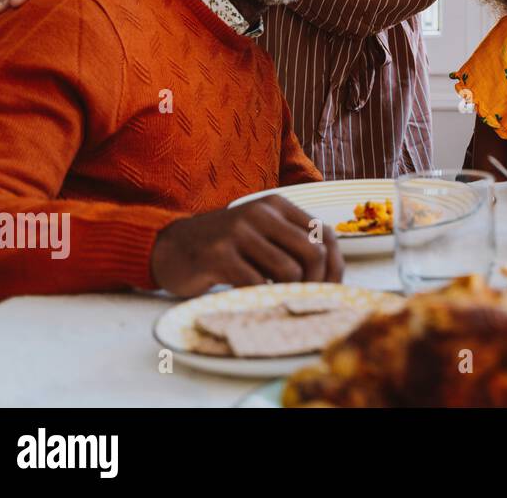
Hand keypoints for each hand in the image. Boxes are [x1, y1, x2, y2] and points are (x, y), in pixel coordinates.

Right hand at [150, 196, 344, 297]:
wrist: (171, 247)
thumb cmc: (225, 247)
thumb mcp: (261, 233)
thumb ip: (292, 243)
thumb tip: (333, 273)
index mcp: (277, 205)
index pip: (325, 233)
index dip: (335, 266)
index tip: (331, 290)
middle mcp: (261, 212)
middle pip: (313, 252)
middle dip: (317, 283)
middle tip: (307, 301)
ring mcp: (238, 232)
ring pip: (289, 270)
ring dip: (290, 294)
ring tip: (280, 301)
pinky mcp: (218, 255)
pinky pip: (257, 283)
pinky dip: (263, 298)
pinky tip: (257, 301)